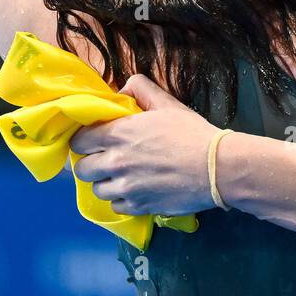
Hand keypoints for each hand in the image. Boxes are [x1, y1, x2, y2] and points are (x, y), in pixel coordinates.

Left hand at [69, 75, 219, 216]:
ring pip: (96, 190)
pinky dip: (122, 199)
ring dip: (106, 183)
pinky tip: (136, 189)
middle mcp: (115, 162)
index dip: (85, 140)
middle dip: (91, 163)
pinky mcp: (138, 207)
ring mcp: (126, 188)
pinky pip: (115, 206)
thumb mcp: (166, 103)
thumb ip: (140, 88)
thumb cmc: (192, 133)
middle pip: (82, 169)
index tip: (95, 141)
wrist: (217, 168)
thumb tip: (122, 89)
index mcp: (118, 133)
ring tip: (122, 177)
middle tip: (106, 159)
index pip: (78, 141)